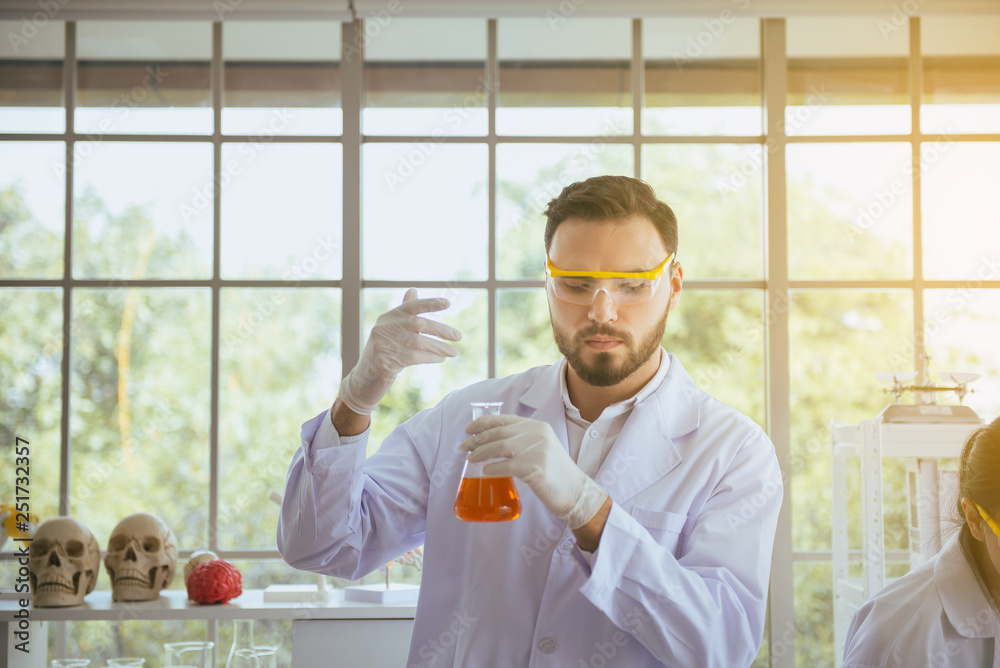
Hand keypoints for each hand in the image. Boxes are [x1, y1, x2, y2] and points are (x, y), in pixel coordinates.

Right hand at [339, 289, 460, 415]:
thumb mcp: (391, 332)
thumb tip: (413, 290)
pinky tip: (439, 359)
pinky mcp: (383, 360)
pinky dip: (429, 358)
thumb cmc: (384, 353)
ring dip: (439, 347)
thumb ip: (404, 314)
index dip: (429, 303)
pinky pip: (413, 357)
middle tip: (458, 337)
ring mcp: (382, 344)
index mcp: (388, 317)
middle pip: (418, 324)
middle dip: (440, 330)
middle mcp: (383, 327)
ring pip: (418, 342)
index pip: (411, 306)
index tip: (447, 303)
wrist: (364, 380)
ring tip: (453, 352)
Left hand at [461, 415, 607, 528]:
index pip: (504, 419)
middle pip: (500, 433)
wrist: (575, 491)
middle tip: (464, 447)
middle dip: (478, 439)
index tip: (468, 430)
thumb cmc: (554, 473)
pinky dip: (493, 468)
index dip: (483, 423)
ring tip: (470, 458)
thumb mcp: (540, 448)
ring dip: (481, 452)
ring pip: (500, 446)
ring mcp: (538, 450)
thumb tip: (488, 442)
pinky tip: (485, 472)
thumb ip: (521, 441)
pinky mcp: (536, 467)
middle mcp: (538, 434)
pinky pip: (507, 466)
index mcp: (537, 426)